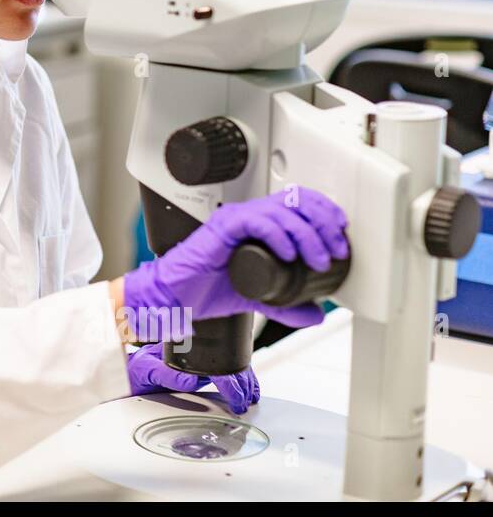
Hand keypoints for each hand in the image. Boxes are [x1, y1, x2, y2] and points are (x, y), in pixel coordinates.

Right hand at [122, 186, 348, 337]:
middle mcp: (247, 217)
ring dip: (307, 232)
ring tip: (317, 257)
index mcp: (256, 225)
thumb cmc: (204, 290)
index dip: (324, 211)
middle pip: (295, 201)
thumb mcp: (258, 298)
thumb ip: (285, 305)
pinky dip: (278, 235)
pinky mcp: (222, 228)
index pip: (296, 204)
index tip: (340, 231)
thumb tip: (315, 315)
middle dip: (323, 222)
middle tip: (336, 247)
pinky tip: (288, 253)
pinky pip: (256, 222)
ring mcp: (235, 220)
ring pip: (281, 210)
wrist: (176, 298)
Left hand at [126, 342, 260, 414]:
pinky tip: (245, 389)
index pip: (216, 362)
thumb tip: (192, 381)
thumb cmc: (135, 368)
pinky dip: (238, 380)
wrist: (128, 372)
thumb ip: (167, 375)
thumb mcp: (146, 370)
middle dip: (242, 383)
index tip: (236, 398)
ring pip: (231, 365)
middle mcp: (194, 352)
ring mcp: (198, 360)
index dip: (231, 380)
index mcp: (183, 348)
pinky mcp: (199, 368)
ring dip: (245, 381)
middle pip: (228, 363)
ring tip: (249, 397)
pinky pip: (225, 371)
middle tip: (244, 402)